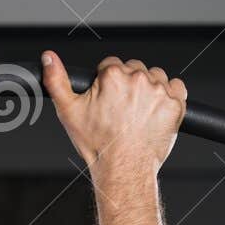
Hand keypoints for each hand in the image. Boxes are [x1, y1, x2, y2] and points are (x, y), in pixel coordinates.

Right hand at [41, 51, 185, 176]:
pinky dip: (167, 97)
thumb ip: (56, 80)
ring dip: (148, 90)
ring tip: (136, 114)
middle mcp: (138, 77)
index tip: (106, 100)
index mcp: (113, 75)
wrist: (123, 166)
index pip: (110, 65)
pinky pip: (176, 87)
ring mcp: (159, 89)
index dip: (105, 83)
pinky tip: (153, 113)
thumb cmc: (98, 143)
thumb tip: (48, 58)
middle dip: (127, 85)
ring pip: (154, 76)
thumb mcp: (68, 111)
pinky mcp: (176, 101)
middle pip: (133, 69)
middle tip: (120, 110)